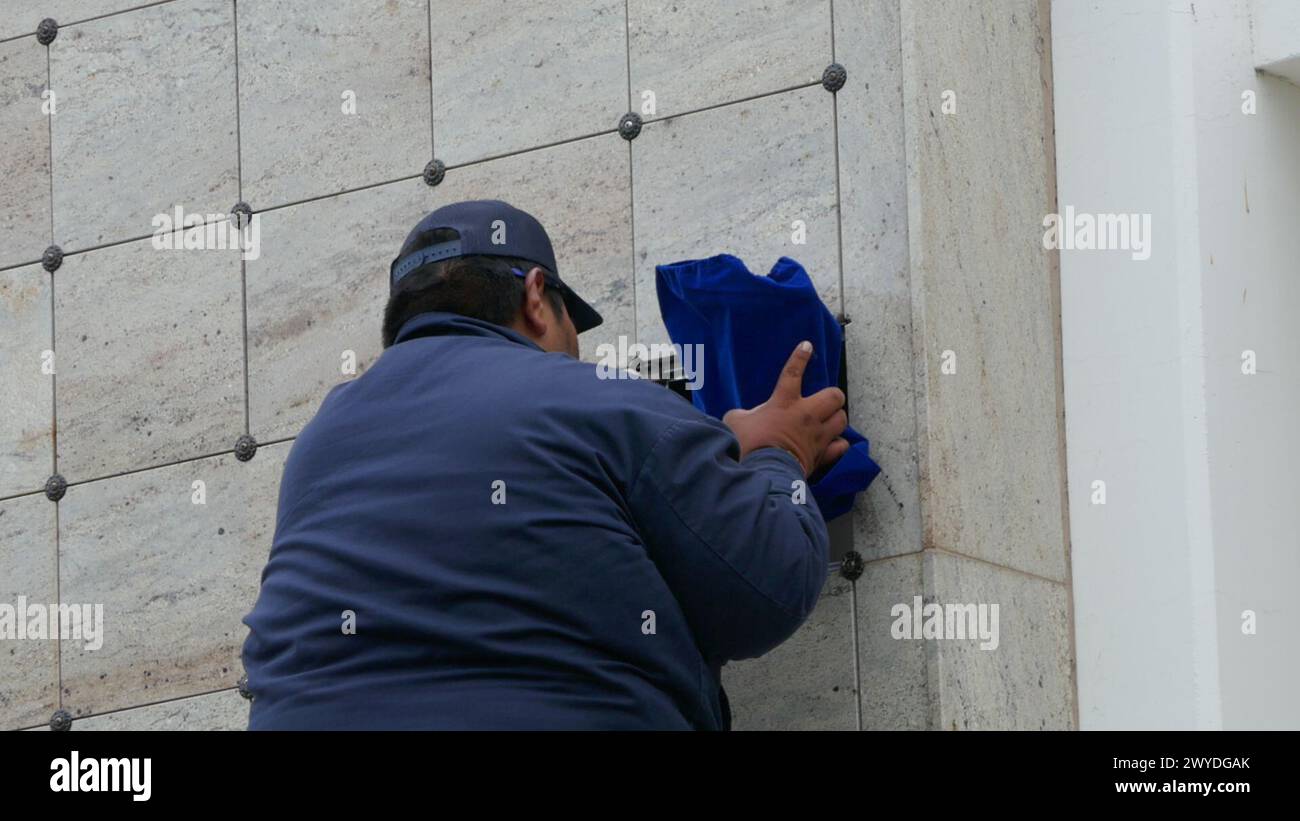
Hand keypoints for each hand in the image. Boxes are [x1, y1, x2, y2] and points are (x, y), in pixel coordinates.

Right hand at [722, 341, 849, 475]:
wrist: (763, 473)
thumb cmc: (747, 445)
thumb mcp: (735, 422)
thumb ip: (743, 414)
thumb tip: (744, 417)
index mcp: (784, 402)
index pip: (794, 372)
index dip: (800, 357)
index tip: (807, 346)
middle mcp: (806, 415)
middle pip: (834, 396)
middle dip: (832, 396)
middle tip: (822, 402)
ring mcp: (817, 436)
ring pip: (842, 419)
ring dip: (836, 419)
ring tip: (828, 421)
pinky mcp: (822, 455)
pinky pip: (841, 446)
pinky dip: (837, 444)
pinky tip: (831, 443)